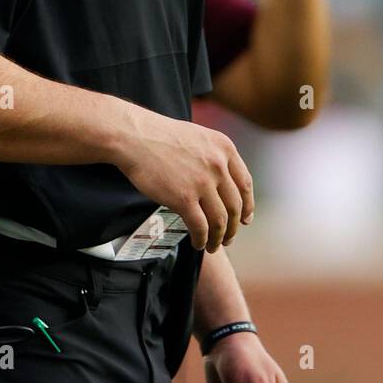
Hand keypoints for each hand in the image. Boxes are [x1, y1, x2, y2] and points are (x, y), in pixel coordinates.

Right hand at [112, 110, 252, 252]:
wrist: (135, 136)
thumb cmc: (159, 136)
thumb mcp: (198, 137)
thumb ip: (213, 156)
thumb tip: (221, 180)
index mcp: (224, 148)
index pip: (245, 184)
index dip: (248, 205)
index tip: (246, 219)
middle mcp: (218, 165)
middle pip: (235, 206)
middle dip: (233, 227)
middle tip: (228, 238)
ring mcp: (202, 183)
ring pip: (220, 220)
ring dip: (219, 238)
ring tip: (214, 246)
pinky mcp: (184, 198)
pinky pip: (201, 227)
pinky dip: (202, 240)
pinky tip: (198, 243)